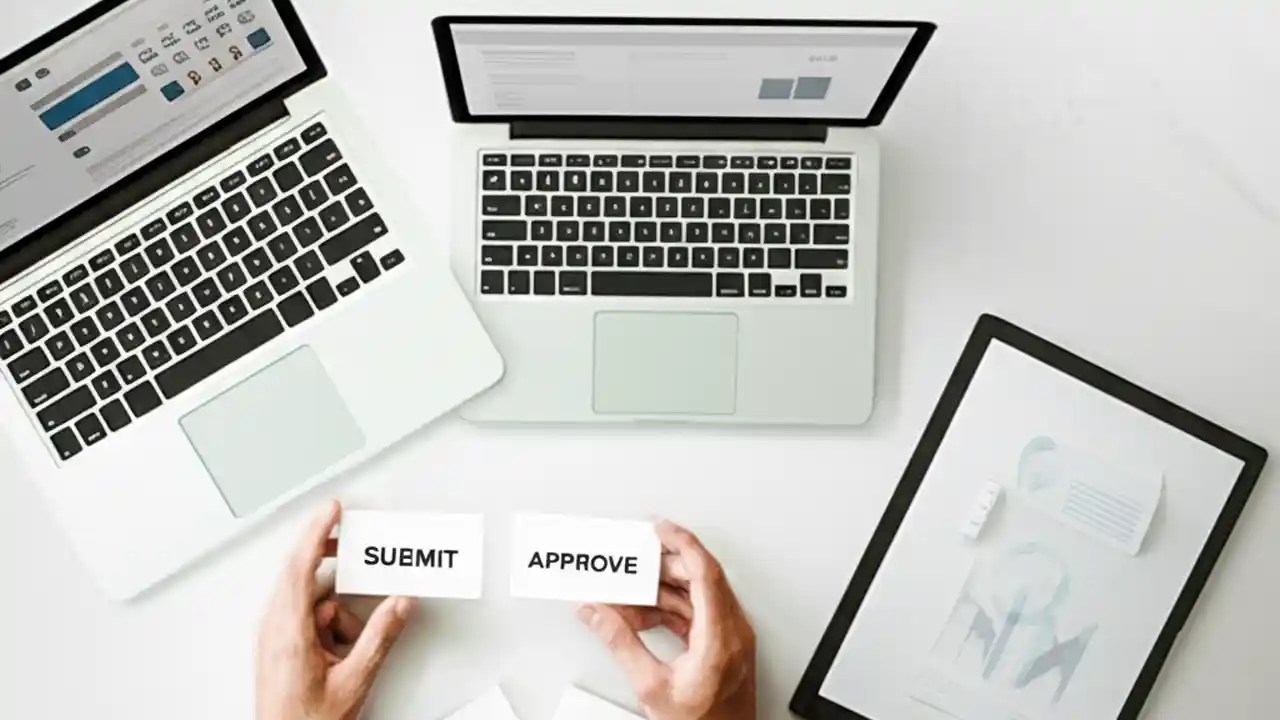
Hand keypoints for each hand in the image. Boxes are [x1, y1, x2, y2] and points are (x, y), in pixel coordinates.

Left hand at [256, 501, 417, 719]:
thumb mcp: (354, 679)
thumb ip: (381, 636)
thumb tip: (400, 603)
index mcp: (289, 631)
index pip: (301, 567)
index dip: (317, 532)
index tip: (332, 511)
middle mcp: (275, 629)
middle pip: (301, 575)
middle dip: (328, 560)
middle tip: (350, 544)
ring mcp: (273, 638)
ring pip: (308, 600)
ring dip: (334, 610)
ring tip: (351, 641)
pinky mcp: (279, 647)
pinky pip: (305, 618)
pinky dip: (327, 623)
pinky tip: (341, 648)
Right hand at [578, 521, 756, 719]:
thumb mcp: (651, 688)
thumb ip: (621, 644)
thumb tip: (597, 614)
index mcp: (721, 637)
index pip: (705, 572)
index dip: (681, 542)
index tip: (660, 528)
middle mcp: (733, 632)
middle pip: (700, 578)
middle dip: (663, 564)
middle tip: (633, 558)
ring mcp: (732, 638)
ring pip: (697, 594)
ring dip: (662, 589)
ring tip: (627, 591)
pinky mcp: (724, 645)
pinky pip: (697, 612)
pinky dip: (669, 608)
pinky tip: (642, 614)